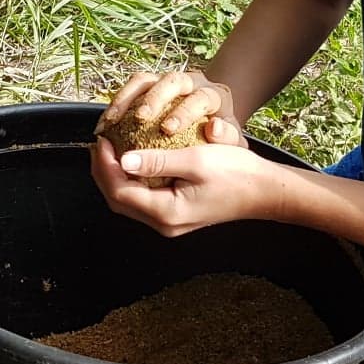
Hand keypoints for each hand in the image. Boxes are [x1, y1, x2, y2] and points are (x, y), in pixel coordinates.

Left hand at [90, 137, 289, 236]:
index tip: (103, 139)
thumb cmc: (237, 174)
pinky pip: (143, 198)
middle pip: (118, 200)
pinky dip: (131, 180)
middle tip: (99, 143)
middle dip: (103, 171)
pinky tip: (132, 159)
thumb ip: (158, 160)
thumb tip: (124, 159)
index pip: (120, 190)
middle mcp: (164, 223)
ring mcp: (169, 222)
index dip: (105, 165)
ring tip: (110, 149)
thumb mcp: (196, 160)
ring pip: (128, 201)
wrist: (264, 192)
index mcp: (167, 212)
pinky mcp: (175, 215)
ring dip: (115, 176)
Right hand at [100, 68, 246, 147]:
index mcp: (213, 95)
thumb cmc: (219, 138)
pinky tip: (105, 125)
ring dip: (126, 98)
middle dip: (154, 98)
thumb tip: (214, 128)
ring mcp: (167, 81)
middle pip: (172, 80)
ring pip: (146, 79)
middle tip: (141, 118)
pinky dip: (115, 104)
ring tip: (113, 121)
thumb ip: (228, 138)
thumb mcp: (231, 143)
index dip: (183, 111)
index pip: (200, 97)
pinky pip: (129, 88)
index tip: (168, 129)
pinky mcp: (149, 84)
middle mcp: (190, 82)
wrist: (214, 119)